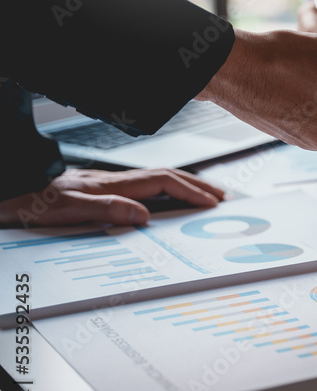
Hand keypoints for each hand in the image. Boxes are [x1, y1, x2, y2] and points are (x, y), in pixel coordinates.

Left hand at [0, 168, 224, 226]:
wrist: (9, 192)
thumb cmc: (31, 203)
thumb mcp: (66, 210)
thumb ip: (105, 210)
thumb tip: (143, 214)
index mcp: (111, 184)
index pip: (163, 182)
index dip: (191, 191)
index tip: (212, 203)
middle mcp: (112, 182)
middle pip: (166, 177)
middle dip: (197, 185)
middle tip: (222, 197)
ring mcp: (106, 185)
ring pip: (156, 181)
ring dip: (184, 187)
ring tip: (203, 197)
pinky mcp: (98, 192)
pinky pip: (142, 189)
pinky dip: (164, 192)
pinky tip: (164, 202)